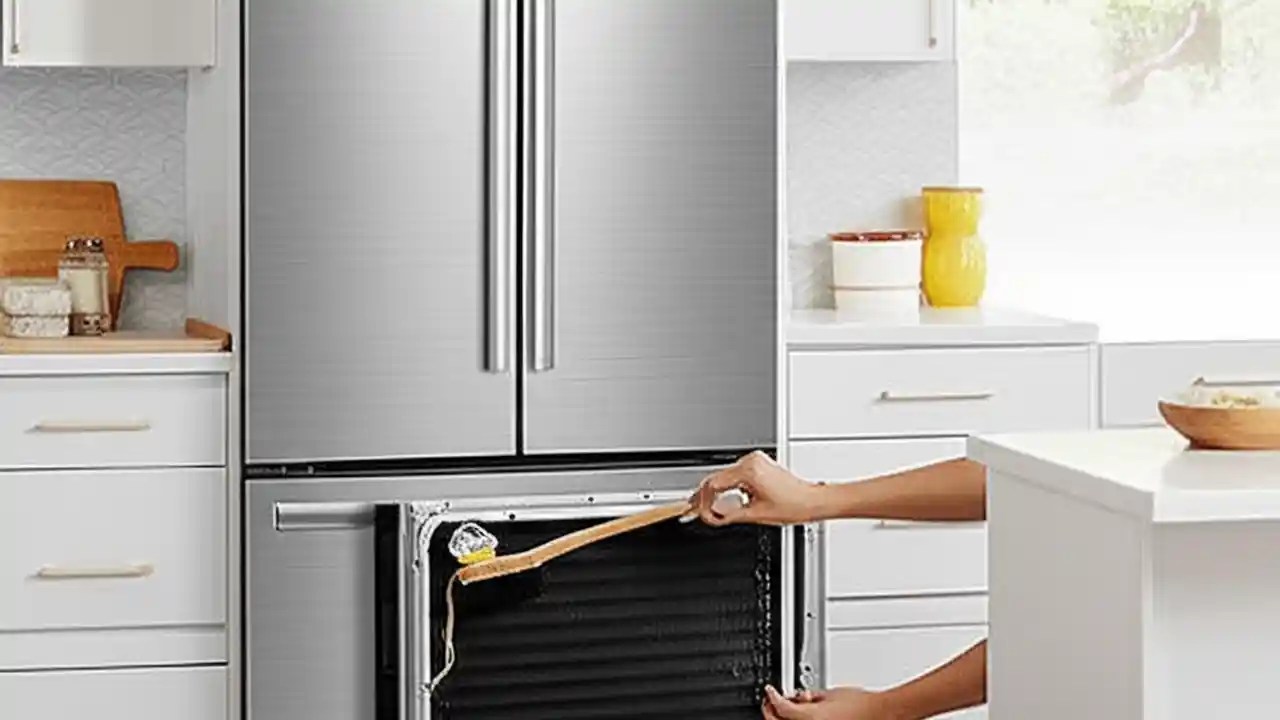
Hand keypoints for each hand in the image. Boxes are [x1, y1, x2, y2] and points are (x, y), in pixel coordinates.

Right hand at [688, 451, 822, 525]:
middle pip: (717, 477)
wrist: (812, 500)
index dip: (703, 501)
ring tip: (714, 509)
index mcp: (749, 471)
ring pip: (725, 475)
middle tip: (701, 512)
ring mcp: (756, 460)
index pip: (714, 483)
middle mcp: (751, 461)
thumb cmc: (794, 506)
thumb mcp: (756, 514)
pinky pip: (736, 474)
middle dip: (707, 496)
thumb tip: (712, 514)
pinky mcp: (759, 464)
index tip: (701, 512)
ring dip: (718, 492)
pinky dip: (729, 487)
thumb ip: (729, 514)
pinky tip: (728, 499)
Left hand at [762, 685, 896, 719]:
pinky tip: (805, 715)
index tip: (770, 690)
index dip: (772, 696)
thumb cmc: (860, 703)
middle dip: (771, 711)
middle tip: (771, 701)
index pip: (779, 706)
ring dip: (783, 719)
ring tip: (786, 709)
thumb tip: (799, 697)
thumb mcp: (829, 693)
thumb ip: (809, 696)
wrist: (878, 713)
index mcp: (809, 717)